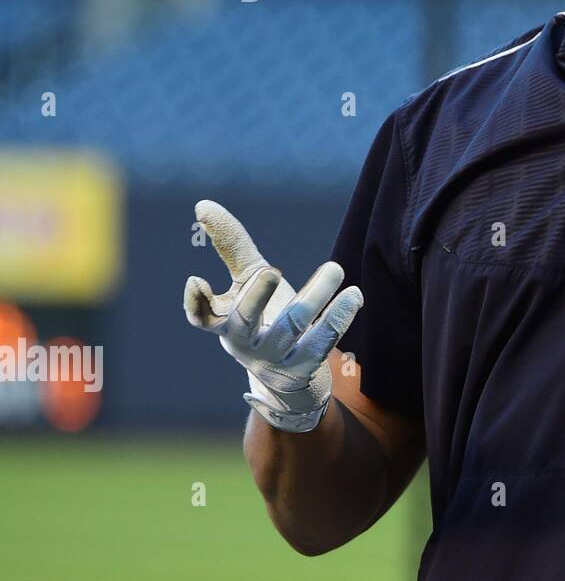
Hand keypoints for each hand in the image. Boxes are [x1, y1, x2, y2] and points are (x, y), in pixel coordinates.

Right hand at [183, 200, 362, 432]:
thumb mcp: (248, 281)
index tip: (196, 280)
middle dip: (256, 296)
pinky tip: (354, 295)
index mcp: (226, 323)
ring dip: (315, 295)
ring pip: (293, 325)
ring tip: (335, 269)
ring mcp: (275, 359)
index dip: (195, 303)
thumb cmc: (266, 317)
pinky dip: (339, 317)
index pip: (202, 318)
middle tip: (271, 270)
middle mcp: (245, 344)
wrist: (290, 376)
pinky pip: (324, 342)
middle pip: (245, 322)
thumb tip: (203, 204)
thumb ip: (232, 246)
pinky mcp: (305, 368)